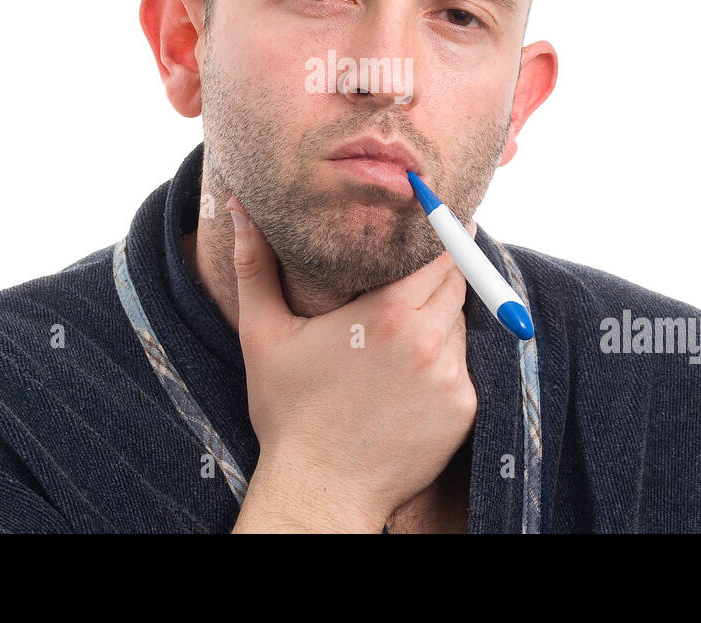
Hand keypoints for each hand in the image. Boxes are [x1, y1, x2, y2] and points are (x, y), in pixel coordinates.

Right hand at [227, 196, 476, 531]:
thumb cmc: (287, 412)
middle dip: (438, 275)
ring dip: (440, 319)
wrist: (319, 490)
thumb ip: (255, 266)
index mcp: (388, 313)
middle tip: (412, 276)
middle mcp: (428, 341)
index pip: (439, 254)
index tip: (440, 221)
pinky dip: (443, 363)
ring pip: (459, 325)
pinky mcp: (462, 410)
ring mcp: (450, 378)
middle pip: (455, 284)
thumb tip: (237, 211)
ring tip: (398, 334)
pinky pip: (463, 367)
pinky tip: (405, 378)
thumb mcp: (262, 334)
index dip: (440, 237)